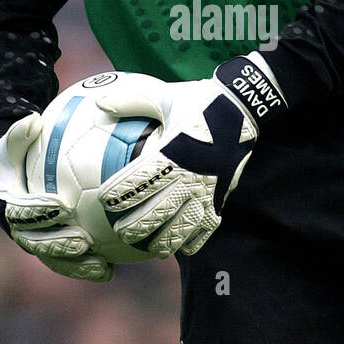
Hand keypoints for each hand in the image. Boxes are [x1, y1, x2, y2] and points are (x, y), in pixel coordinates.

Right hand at [0, 115, 113, 280]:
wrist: (10, 178)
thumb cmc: (14, 156)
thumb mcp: (13, 141)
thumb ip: (19, 134)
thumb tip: (33, 121)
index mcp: (6, 205)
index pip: (20, 211)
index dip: (38, 211)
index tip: (60, 206)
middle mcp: (19, 229)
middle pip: (37, 244)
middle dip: (59, 246)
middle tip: (82, 243)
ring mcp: (35, 243)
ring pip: (55, 259)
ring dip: (77, 265)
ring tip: (103, 268)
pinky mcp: (52, 250)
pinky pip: (71, 261)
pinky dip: (88, 266)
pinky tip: (113, 267)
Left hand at [93, 53, 286, 257]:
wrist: (243, 108)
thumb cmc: (199, 102)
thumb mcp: (163, 96)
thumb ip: (130, 101)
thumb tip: (100, 103)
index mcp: (170, 152)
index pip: (137, 183)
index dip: (117, 197)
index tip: (104, 202)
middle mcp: (188, 175)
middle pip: (155, 214)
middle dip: (134, 228)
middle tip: (120, 231)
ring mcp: (207, 190)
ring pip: (181, 228)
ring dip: (162, 242)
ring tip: (149, 247)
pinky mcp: (221, 197)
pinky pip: (206, 229)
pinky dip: (192, 241)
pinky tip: (180, 246)